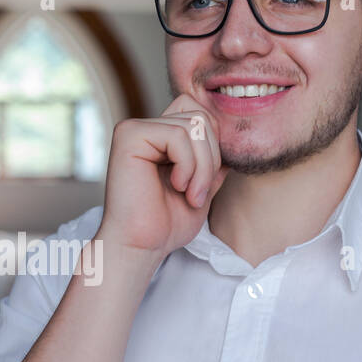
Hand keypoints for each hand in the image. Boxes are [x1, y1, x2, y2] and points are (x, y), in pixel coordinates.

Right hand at [97, 94, 229, 258]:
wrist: (140, 247)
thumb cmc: (166, 224)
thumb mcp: (203, 187)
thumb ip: (214, 160)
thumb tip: (232, 136)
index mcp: (159, 138)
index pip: (201, 115)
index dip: (214, 146)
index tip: (204, 183)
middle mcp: (145, 128)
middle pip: (201, 116)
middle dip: (212, 157)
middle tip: (198, 192)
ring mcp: (134, 129)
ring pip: (194, 126)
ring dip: (202, 166)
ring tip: (190, 194)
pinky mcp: (129, 136)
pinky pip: (177, 135)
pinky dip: (187, 165)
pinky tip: (176, 186)